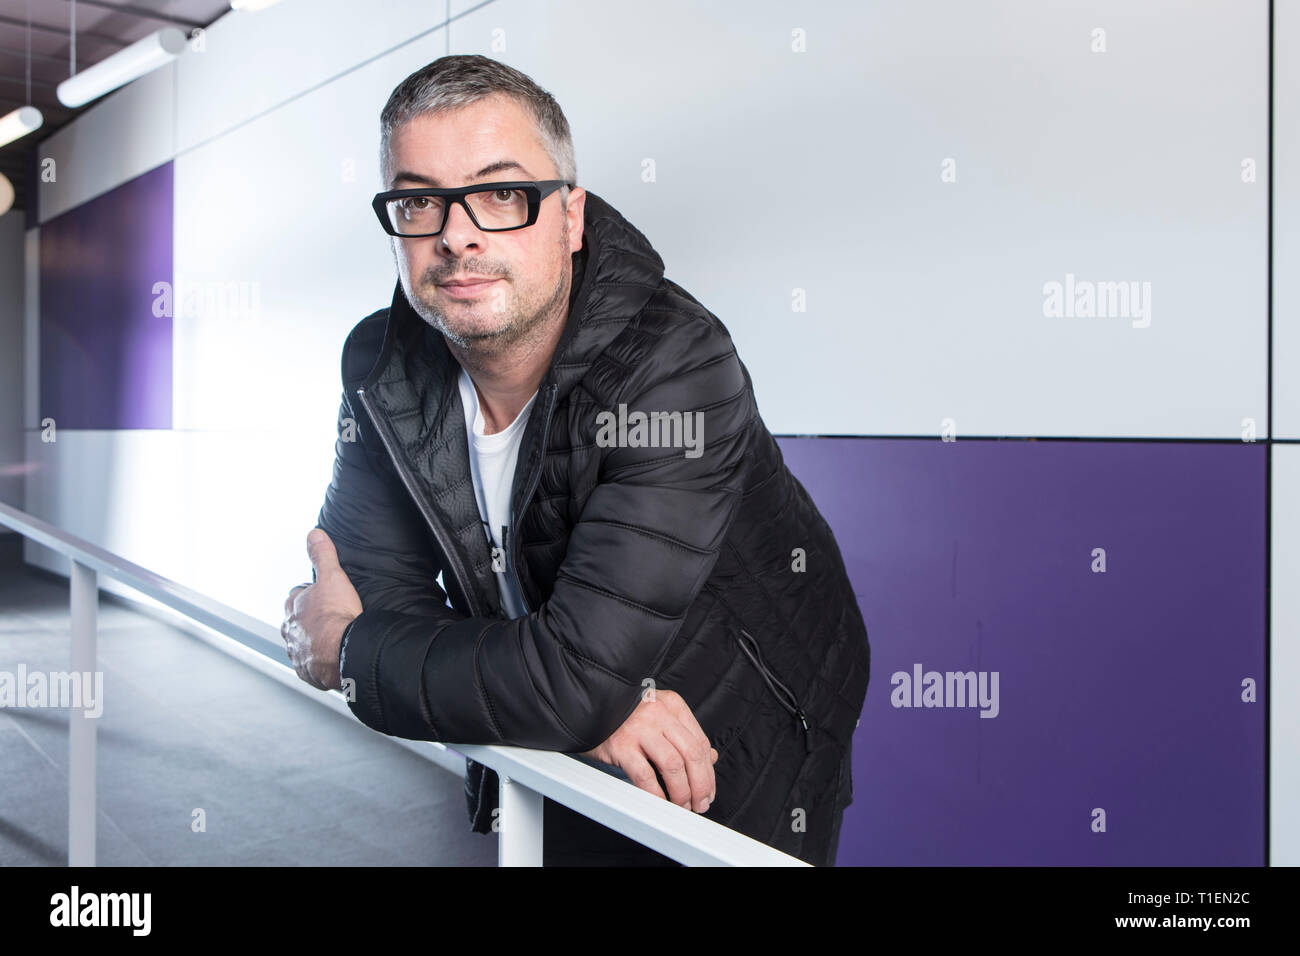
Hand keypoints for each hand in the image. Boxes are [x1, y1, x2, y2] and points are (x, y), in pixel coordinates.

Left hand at [280, 528, 361, 691]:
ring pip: (302, 644)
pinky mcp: (308, 672)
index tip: (322, 595)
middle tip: (329, 618)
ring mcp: (298, 654)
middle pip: (297, 622)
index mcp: (294, 608)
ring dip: (314, 642)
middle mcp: (291, 632)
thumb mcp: (332, 577)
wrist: (343, 653)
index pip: (297, 596)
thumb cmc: (336, 617)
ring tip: (332, 640)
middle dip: (309, 620)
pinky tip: (332, 659)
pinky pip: (311, 666)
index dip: (310, 594)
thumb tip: (314, 535)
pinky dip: (320, 663)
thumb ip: (323, 555)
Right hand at [580, 688, 717, 812]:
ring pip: (673, 765)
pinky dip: (657, 794)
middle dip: (701, 785)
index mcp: (672, 705)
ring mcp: (639, 728)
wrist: (586, 708)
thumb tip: (711, 759)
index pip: (700, 742)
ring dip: (682, 792)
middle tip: (700, 804)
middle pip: (692, 753)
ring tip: (682, 805)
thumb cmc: (623, 716)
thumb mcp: (658, 718)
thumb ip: (683, 736)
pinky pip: (645, 776)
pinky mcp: (620, 745)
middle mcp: (658, 713)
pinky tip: (660, 802)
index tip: (707, 791)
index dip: (708, 772)